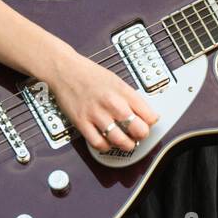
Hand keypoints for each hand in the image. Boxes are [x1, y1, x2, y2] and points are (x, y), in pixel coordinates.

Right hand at [46, 43, 160, 153]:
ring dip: (126, 145)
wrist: (66, 70)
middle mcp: (112, 103)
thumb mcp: (116, 80)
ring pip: (119, 139)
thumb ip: (129, 96)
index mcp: (123, 91)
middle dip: (142, 135)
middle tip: (140, 135)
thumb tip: (143, 112)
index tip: (150, 123)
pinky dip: (105, 147)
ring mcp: (96, 114)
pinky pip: (97, 143)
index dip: (151, 122)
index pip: (148, 114)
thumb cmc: (89, 74)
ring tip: (127, 143)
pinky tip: (107, 143)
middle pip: (137, 129)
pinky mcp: (81, 122)